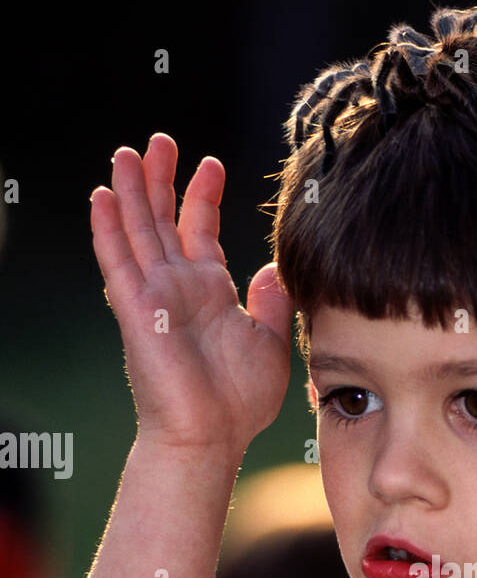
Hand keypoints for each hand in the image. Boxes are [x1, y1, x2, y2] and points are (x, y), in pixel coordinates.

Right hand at [90, 133, 293, 456]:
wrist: (212, 438)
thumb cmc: (240, 402)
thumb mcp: (272, 344)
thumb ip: (272, 304)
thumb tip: (270, 268)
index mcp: (210, 292)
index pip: (199, 231)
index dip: (202, 196)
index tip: (212, 163)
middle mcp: (178, 288)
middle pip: (162, 220)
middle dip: (161, 179)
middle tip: (161, 139)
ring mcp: (154, 296)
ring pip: (136, 231)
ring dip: (130, 191)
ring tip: (127, 153)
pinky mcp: (136, 309)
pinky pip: (117, 261)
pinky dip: (109, 228)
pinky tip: (103, 196)